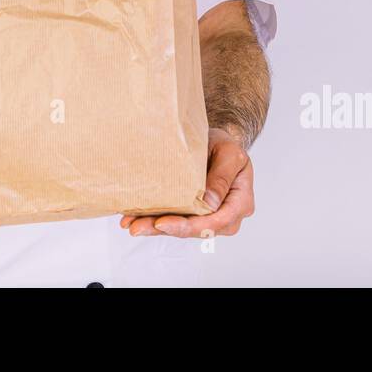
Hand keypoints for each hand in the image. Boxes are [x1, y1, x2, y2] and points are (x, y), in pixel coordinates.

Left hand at [119, 127, 253, 237]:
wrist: (217, 142)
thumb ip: (222, 177)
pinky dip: (154, 220)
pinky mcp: (193, 213)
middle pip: (195, 229)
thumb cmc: (225, 145)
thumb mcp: (229, 153)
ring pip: (182, 228)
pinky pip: (175, 220)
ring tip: (131, 224)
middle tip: (138, 227)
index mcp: (240, 203)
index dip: (189, 225)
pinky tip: (135, 219)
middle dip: (165, 230)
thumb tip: (209, 202)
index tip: (163, 222)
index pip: (215, 221)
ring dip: (155, 228)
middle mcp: (226, 216)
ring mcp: (209, 217)